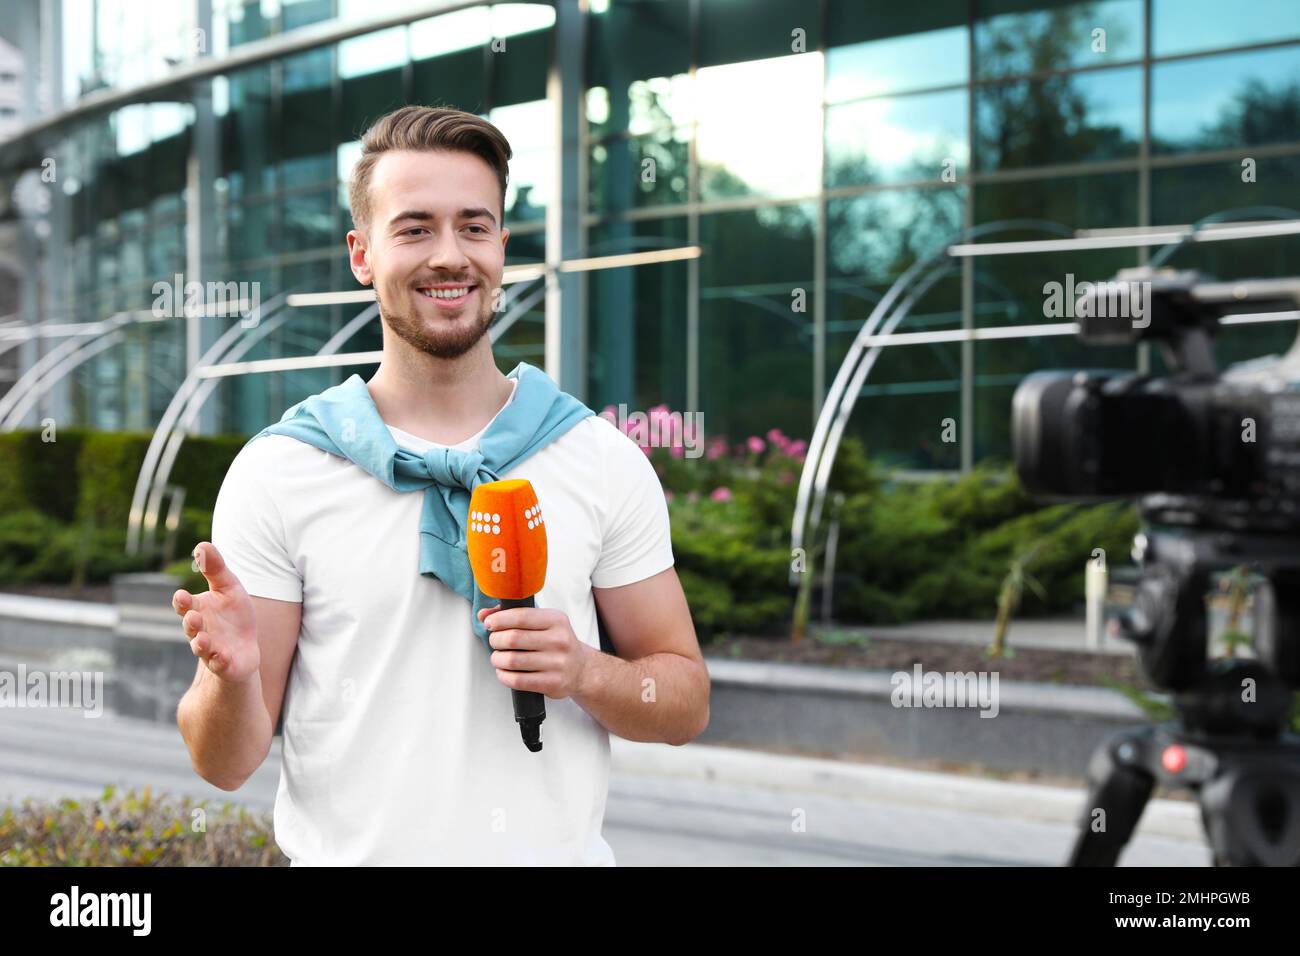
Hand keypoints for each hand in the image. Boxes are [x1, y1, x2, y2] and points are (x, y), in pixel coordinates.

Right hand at [172, 542, 259, 683]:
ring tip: (202, 638)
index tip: (182, 595)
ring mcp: (210, 648)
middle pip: (190, 627)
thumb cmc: (233, 614)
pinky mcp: (223, 664)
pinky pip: (219, 664)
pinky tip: (222, 657)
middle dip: (189, 622)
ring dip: (199, 643)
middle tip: (191, 616)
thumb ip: (215, 568)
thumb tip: (201, 545)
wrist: (245, 647)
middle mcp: (200, 630)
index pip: (184, 604)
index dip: (182, 601)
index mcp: (198, 609)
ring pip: (200, 647)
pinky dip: (219, 661)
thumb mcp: (228, 587)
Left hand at [477, 604, 591, 699]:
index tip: (489, 623)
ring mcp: (557, 663)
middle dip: (496, 640)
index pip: (521, 616)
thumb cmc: (556, 643)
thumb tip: (483, 614)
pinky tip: (504, 671)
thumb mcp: (542, 623)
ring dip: (497, 659)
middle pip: (513, 639)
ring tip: (498, 658)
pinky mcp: (552, 683)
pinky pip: (517, 680)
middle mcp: (559, 640)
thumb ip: (513, 615)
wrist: (580, 669)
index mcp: (556, 620)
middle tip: (495, 642)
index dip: (499, 619)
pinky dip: (503, 676)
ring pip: (511, 660)